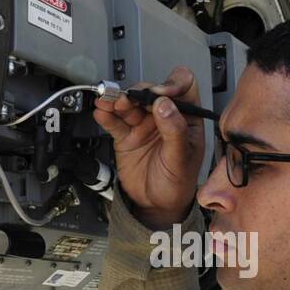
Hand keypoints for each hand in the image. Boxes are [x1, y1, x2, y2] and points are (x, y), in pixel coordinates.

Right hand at [92, 65, 205, 229]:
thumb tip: (164, 104)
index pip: (183, 87)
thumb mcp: (182, 158)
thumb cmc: (178, 184)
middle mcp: (164, 117)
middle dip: (139, 93)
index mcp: (187, 118)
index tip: (160, 95)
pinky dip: (106, 114)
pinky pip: (114, 120)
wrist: (157, 206)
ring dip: (118, 99)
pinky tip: (102, 112)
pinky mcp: (125, 136)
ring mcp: (143, 125)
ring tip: (110, 102)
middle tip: (130, 100)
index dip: (172, 84)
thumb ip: (174, 130)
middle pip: (150, 91)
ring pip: (129, 103)